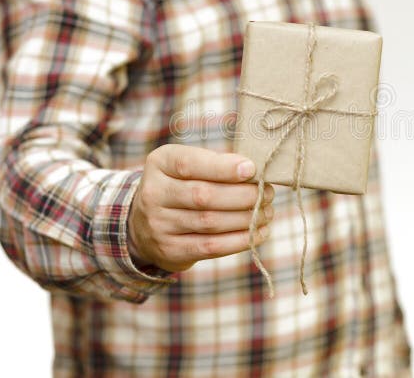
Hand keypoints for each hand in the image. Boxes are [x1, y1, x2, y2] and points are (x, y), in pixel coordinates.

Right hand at [127, 144, 273, 271]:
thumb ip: (216, 163)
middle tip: (267, 193)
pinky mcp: (170, 250)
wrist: (145, 222)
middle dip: (243, 195)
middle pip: (203, 196)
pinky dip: (240, 240)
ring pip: (210, 223)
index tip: (252, 168)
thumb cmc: (182, 185)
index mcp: (160, 164)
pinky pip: (211, 247)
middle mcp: (153, 194)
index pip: (189, 164)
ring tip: (267, 212)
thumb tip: (252, 169)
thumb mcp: (188, 165)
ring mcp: (159, 225)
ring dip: (246, 218)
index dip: (223, 168)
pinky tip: (259, 232)